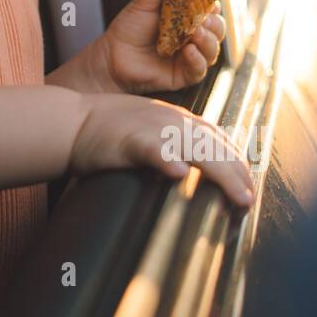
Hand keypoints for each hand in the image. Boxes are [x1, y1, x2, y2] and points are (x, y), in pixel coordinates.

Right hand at [69, 94, 253, 206]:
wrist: (67, 122)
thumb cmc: (101, 130)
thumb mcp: (143, 127)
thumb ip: (168, 141)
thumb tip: (189, 164)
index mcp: (173, 116)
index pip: (216, 136)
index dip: (236, 159)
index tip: (248, 182)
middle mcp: (169, 119)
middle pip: (215, 145)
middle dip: (238, 173)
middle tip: (250, 199)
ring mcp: (151, 128)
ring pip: (196, 149)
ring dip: (222, 173)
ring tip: (238, 196)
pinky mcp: (129, 140)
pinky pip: (154, 149)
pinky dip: (168, 159)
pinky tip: (180, 173)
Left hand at [83, 0, 224, 93]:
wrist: (112, 57)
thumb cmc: (128, 28)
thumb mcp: (142, 3)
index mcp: (186, 17)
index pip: (210, 9)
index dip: (213, 4)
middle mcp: (192, 36)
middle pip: (217, 29)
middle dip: (214, 24)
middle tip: (202, 19)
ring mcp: (190, 56)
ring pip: (213, 49)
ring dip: (208, 41)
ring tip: (195, 34)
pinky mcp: (184, 74)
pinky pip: (200, 69)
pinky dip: (198, 60)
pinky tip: (189, 51)